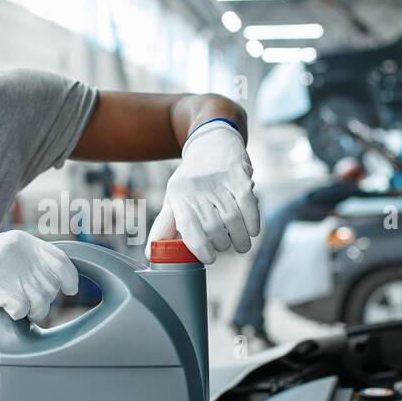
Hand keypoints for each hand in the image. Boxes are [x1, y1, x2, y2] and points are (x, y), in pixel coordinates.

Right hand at [0, 231, 78, 321]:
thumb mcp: (6, 251)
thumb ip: (31, 259)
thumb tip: (62, 277)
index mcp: (21, 240)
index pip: (60, 260)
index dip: (69, 278)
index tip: (71, 289)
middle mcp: (15, 251)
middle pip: (50, 285)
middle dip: (45, 301)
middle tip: (31, 305)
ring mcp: (2, 267)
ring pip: (39, 300)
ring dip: (33, 311)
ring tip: (20, 308)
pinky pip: (21, 308)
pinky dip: (18, 314)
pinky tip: (8, 309)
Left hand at [148, 120, 259, 263]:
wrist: (211, 141)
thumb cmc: (191, 179)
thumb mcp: (174, 198)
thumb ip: (165, 227)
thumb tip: (149, 255)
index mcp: (178, 195)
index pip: (187, 226)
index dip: (199, 247)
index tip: (209, 258)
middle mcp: (196, 187)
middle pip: (212, 226)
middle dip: (222, 244)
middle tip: (225, 246)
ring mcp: (219, 180)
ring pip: (232, 219)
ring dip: (240, 239)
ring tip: (240, 244)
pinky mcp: (239, 175)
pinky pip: (248, 205)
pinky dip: (252, 223)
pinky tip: (251, 230)